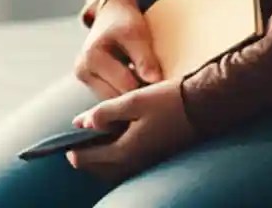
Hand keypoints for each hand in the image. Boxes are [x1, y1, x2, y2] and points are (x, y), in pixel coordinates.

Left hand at [66, 80, 195, 181]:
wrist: (204, 106)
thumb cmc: (168, 101)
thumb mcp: (132, 101)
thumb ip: (104, 112)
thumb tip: (79, 122)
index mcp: (127, 150)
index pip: (89, 159)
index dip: (74, 152)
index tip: (67, 145)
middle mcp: (136, 162)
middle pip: (100, 170)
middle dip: (86, 160)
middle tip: (76, 147)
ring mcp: (147, 162)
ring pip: (115, 170)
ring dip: (101, 161)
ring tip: (94, 145)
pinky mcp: (156, 158)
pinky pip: (128, 166)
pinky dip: (115, 160)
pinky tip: (116, 144)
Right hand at [74, 0, 162, 97]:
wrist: (111, 15)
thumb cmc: (125, 22)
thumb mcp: (137, 34)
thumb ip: (144, 58)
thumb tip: (153, 81)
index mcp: (92, 57)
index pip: (126, 86)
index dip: (148, 89)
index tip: (167, 90)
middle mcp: (83, 71)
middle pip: (117, 98)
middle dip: (139, 96)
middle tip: (161, 94)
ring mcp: (85, 79)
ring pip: (114, 101)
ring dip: (131, 97)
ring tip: (149, 89)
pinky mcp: (90, 84)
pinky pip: (111, 97)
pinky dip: (125, 94)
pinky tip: (138, 87)